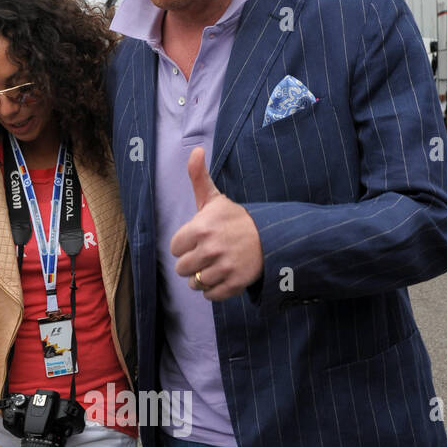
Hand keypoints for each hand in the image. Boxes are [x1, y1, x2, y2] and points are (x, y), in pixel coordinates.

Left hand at [170, 148, 263, 300]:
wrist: (271, 236)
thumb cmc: (236, 219)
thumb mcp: (216, 199)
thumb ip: (199, 178)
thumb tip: (195, 151)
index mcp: (201, 228)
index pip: (175, 249)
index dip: (185, 245)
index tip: (198, 240)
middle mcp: (211, 249)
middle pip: (182, 269)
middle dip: (192, 263)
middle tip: (208, 254)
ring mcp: (223, 268)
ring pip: (195, 284)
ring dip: (202, 277)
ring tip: (216, 265)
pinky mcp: (234, 284)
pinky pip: (210, 295)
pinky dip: (214, 290)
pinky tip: (223, 276)